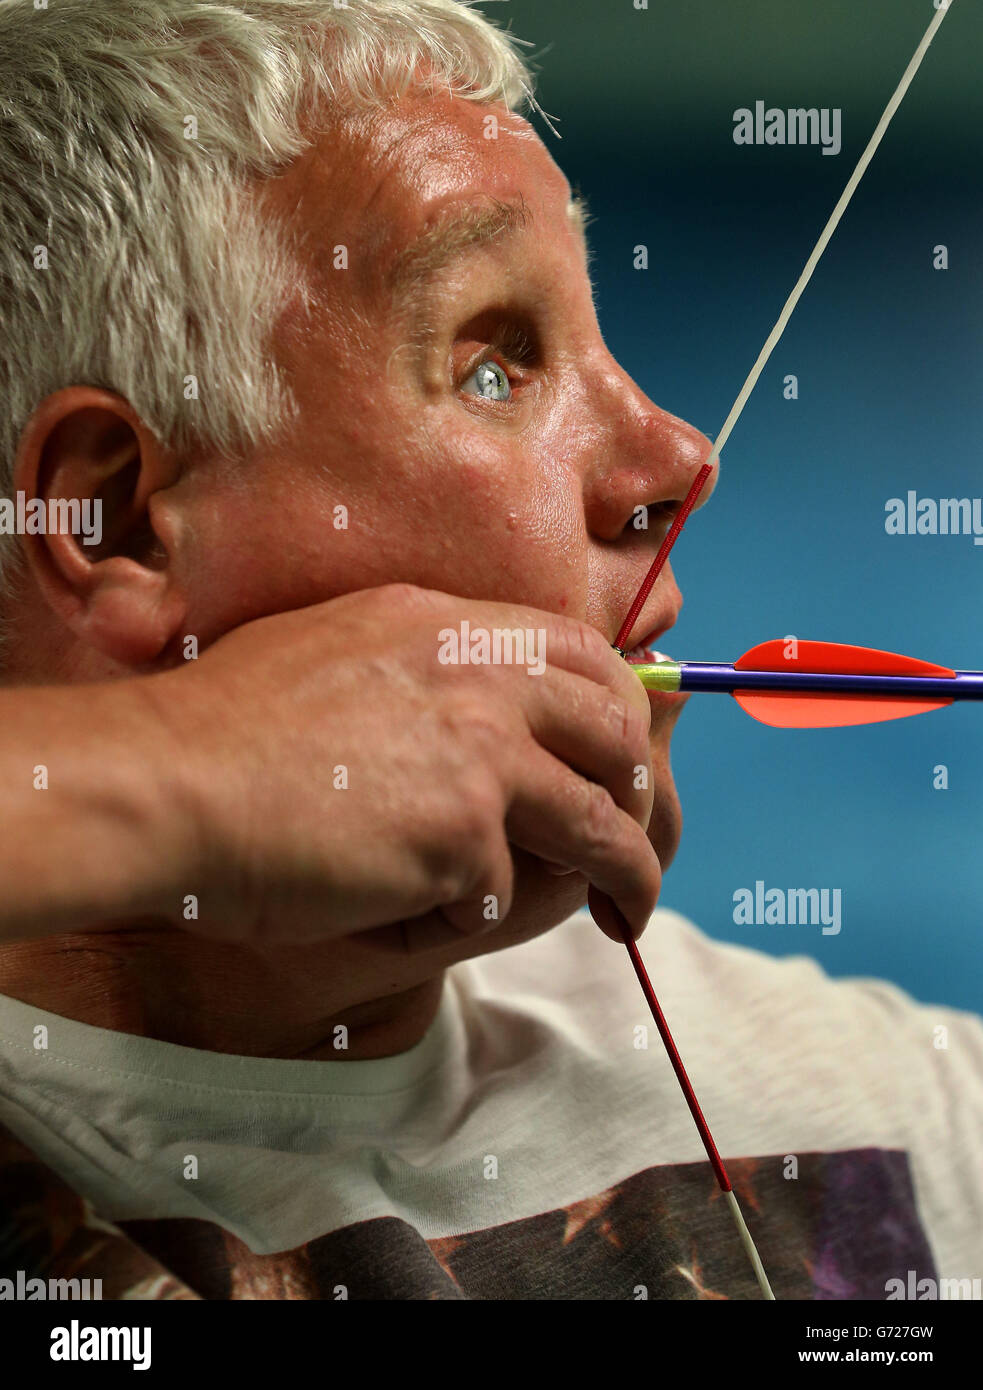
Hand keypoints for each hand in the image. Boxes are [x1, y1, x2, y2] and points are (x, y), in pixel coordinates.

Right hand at [145, 583, 660, 946]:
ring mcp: (480, 754)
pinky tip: (397, 918)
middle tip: (633, 839)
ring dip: (627, 879)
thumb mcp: (335, 650)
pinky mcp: (462, 835)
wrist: (166, 780)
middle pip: (618, 733)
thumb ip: (420, 668)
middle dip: (641, 793)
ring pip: (600, 826)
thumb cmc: (222, 728)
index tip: (619, 756)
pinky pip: (495, 898)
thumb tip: (476, 710)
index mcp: (448, 625)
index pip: (584, 652)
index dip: (618, 709)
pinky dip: (458, 921)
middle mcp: (481, 677)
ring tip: (627, 919)